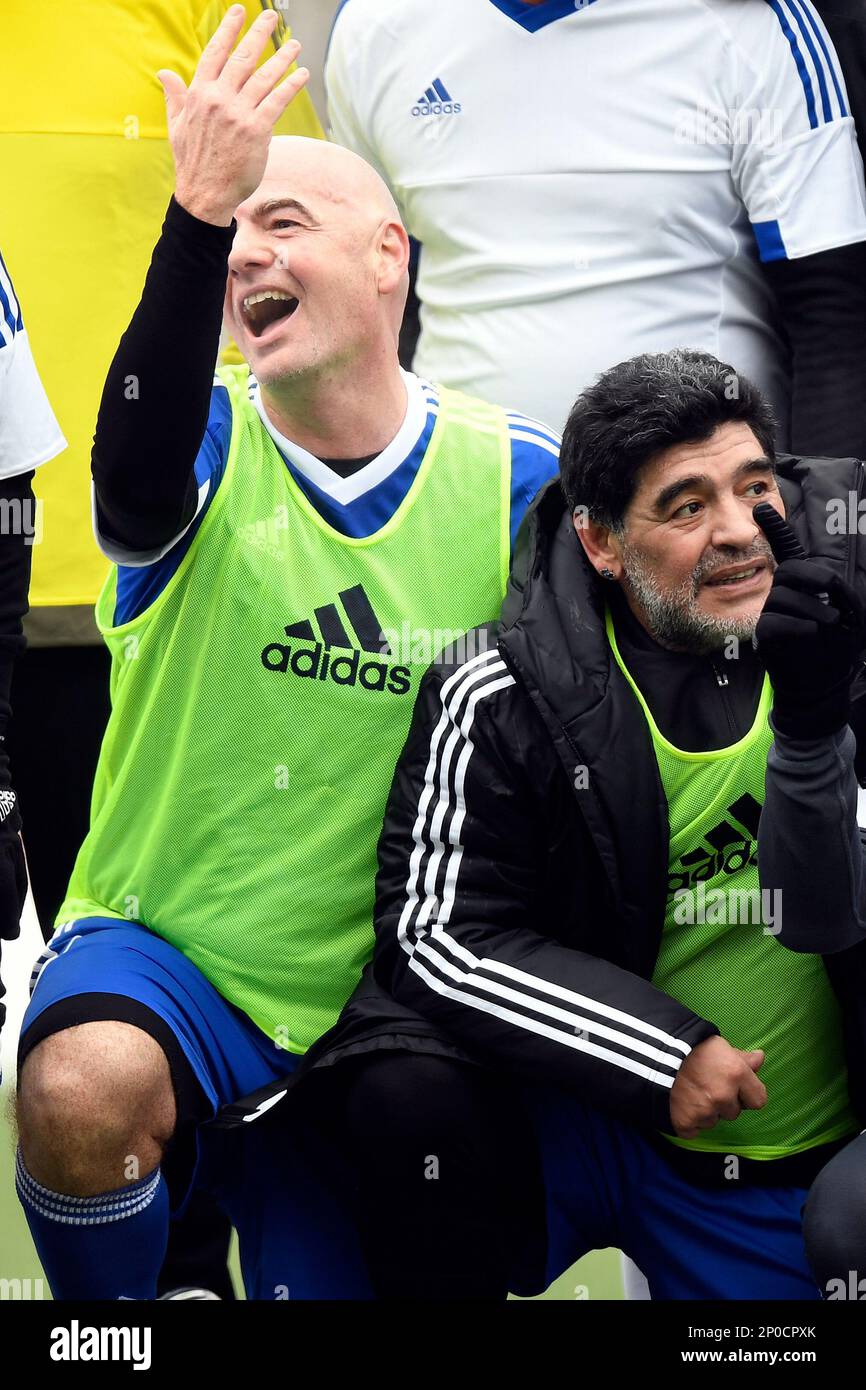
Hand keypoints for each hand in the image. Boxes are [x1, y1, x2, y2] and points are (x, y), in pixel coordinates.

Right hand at [157, 5, 309, 226]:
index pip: (215, 53)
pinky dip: (291, 85)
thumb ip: (175, 96)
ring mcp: (238, 115)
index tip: (239, 11)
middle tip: (273, 17)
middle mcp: (218, 99)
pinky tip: (301, 74)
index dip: (228, 30)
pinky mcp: (256, 131)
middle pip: (242, 58)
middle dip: (259, 34)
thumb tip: (164, 73)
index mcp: (199, 94)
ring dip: (282, 58)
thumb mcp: (176, 126)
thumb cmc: (192, 162)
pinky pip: (277, 101)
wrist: (204, 195)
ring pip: (263, 77)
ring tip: (294, 44)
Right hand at [669, 1035, 766, 1137]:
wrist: (655, 1053)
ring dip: (706, 1112)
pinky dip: (689, 1121)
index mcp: (737, 1074)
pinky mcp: (686, 1123)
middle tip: (706, 1086)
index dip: (747, 1095)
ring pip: (713, 1120)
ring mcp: (705, 1112)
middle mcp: (724, 1096)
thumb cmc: (690, 1046)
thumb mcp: (719, 1046)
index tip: (736, 1090)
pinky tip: (681, 1104)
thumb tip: (760, 1058)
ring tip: (691, 1092)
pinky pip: (694, 1130)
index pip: (758, 1100)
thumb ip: (742, 1058)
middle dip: (724, 1103)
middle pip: (734, 1112)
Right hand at [754, 510, 865, 739]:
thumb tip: (831, 581)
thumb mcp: (853, 614)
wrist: (823, 684)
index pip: (788, 552)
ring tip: (830, 627)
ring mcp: (771, 614)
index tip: (761, 509)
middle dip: (817, 578)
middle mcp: (783, 596)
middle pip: (790, 571)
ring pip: (785, 597)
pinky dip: (801, 627)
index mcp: (803, 586)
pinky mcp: (765, 635)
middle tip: (835, 595)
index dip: (776, 529)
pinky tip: (811, 636)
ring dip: (816, 610)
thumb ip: (842, 592)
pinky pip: (778, 621)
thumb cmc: (837, 647)